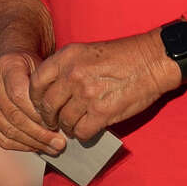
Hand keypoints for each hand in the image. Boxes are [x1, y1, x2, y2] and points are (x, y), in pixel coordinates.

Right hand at [0, 51, 66, 154]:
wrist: (6, 60)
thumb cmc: (27, 64)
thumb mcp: (40, 65)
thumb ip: (46, 88)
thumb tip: (60, 118)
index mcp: (6, 66)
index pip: (19, 96)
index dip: (38, 114)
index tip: (56, 124)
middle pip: (14, 116)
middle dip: (39, 134)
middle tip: (58, 142)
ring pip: (8, 130)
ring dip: (32, 143)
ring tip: (50, 147)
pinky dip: (19, 145)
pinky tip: (34, 146)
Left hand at [29, 30, 180, 141]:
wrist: (151, 61)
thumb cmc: (121, 56)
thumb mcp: (86, 51)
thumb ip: (66, 68)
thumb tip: (50, 93)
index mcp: (67, 57)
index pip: (36, 82)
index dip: (35, 99)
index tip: (41, 105)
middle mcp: (73, 74)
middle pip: (47, 106)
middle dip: (49, 118)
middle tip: (55, 122)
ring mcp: (87, 94)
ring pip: (64, 122)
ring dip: (68, 127)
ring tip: (76, 125)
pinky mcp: (102, 112)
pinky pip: (82, 132)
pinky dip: (83, 134)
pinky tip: (89, 128)